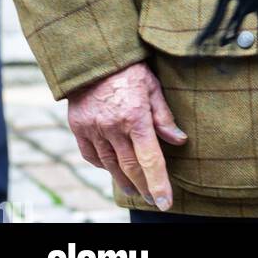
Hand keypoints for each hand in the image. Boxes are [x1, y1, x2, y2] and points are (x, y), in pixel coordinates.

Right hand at [67, 61, 186, 208]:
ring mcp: (93, 128)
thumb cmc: (130, 69)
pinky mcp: (78, 127)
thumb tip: (179, 140)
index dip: (158, 183)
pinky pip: (91, 155)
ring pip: (110, 166)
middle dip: (143, 187)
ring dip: (124, 181)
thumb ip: (164, 116)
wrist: (94, 55)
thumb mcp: (153, 87)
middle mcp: (113, 127)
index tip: (165, 202)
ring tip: (136, 190)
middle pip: (130, 168)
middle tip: (153, 199)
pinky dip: (103, 165)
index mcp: (135, 116)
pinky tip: (112, 168)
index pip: (150, 159)